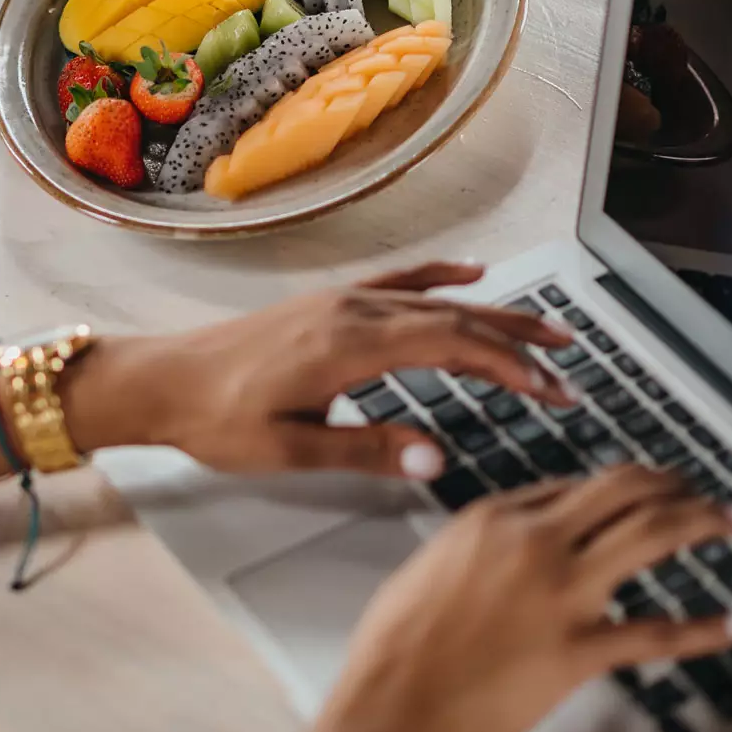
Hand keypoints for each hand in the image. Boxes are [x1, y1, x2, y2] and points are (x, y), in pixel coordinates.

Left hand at [73, 262, 574, 481]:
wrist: (161, 381)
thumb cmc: (216, 419)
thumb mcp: (292, 450)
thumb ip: (367, 450)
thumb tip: (437, 458)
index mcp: (348, 346)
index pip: (452, 345)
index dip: (511, 367)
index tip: (554, 390)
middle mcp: (350, 311)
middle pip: (454, 316)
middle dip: (518, 339)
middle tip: (570, 362)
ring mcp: (338, 301)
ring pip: (433, 298)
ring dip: (492, 311)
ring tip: (543, 327)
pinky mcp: (326, 303)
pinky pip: (397, 281)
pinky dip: (440, 277)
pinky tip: (468, 274)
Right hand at [302, 467, 731, 731]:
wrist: (394, 702)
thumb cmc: (401, 645)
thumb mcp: (434, 563)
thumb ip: (483, 543)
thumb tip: (513, 541)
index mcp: (493, 517)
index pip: (576, 484)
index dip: (621, 484)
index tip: (644, 489)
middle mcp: (533, 542)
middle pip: (625, 491)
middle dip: (674, 486)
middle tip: (699, 493)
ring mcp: (561, 594)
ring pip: (653, 536)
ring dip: (701, 523)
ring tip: (725, 524)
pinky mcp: (579, 650)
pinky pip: (659, 634)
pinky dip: (704, 630)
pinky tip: (729, 625)